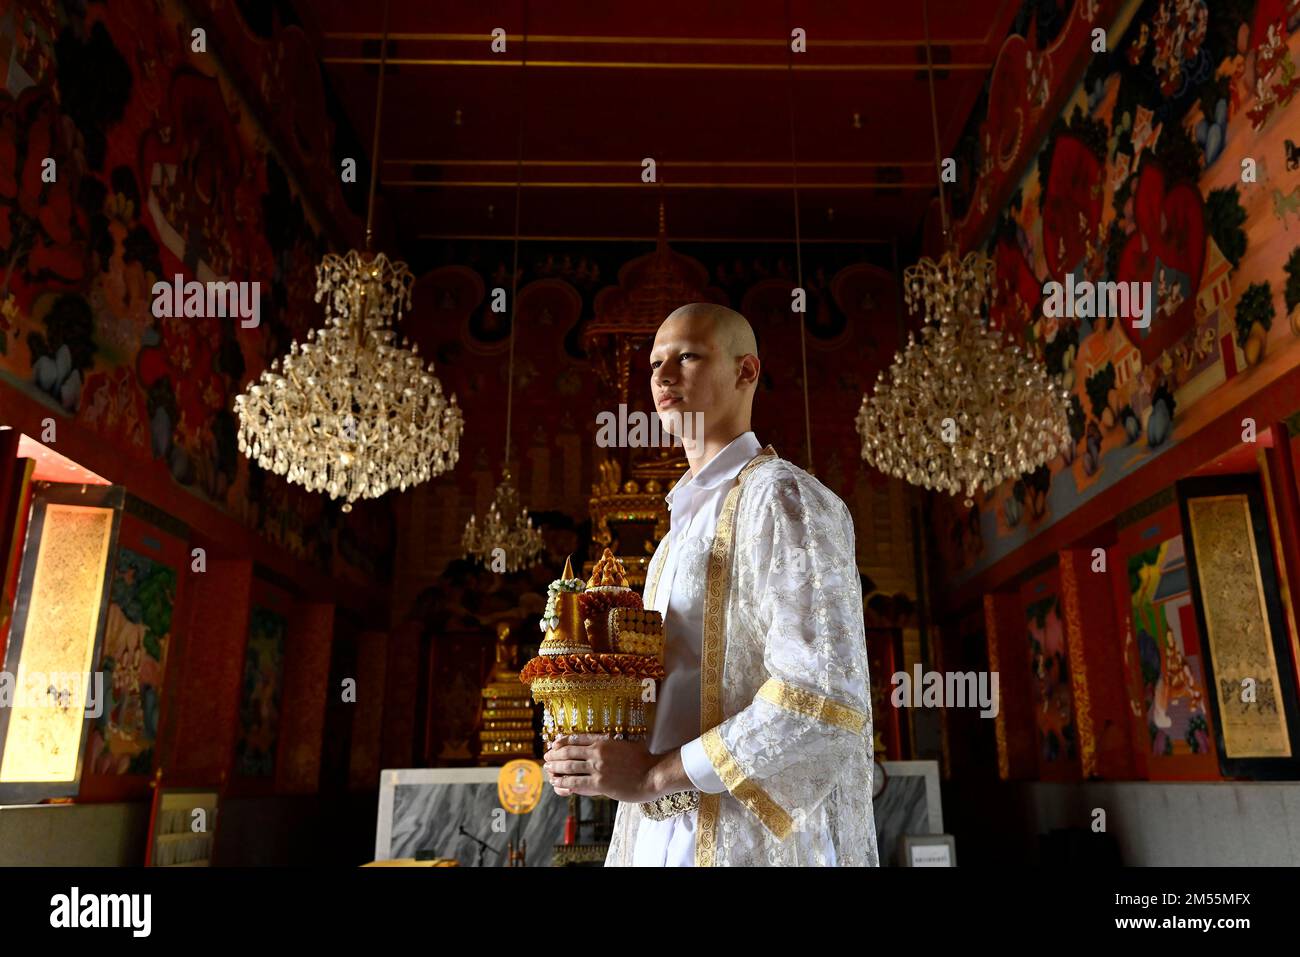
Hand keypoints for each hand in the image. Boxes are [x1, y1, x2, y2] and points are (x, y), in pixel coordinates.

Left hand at [543, 734, 662, 802]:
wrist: (654, 774)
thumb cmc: (645, 760)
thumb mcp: (627, 744)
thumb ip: (612, 744)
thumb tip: (604, 743)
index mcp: (604, 741)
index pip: (577, 739)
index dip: (563, 741)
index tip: (554, 743)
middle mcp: (597, 753)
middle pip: (569, 752)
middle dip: (554, 755)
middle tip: (546, 757)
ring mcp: (597, 769)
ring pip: (569, 767)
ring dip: (556, 768)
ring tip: (548, 769)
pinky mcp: (599, 784)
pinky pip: (576, 783)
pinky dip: (564, 782)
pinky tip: (558, 783)